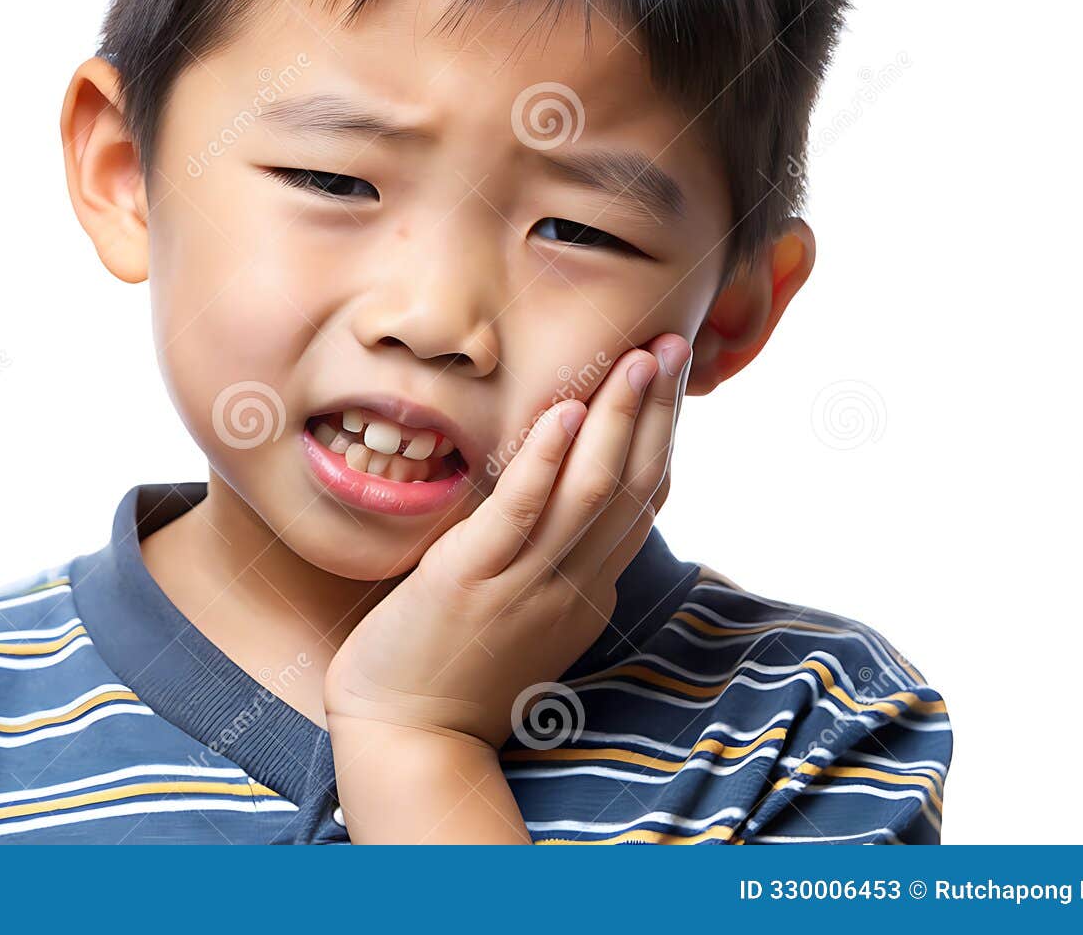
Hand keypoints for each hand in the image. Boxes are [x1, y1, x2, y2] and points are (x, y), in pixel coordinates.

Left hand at [322, 333, 692, 750]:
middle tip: (674, 344)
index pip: (643, 500)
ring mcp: (526, 583)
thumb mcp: (528, 617)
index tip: (670, 378)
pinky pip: (521, 512)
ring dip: (620, 418)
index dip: (663, 434)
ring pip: (592, 490)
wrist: (408, 738)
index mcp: (587, 588)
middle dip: (658, 409)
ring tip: (638, 358)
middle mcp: (573, 583)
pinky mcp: (472, 579)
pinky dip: (547, 460)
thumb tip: (571, 516)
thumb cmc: (455, 672)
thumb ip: (555, 567)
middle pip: (635, 484)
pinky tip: (565, 412)